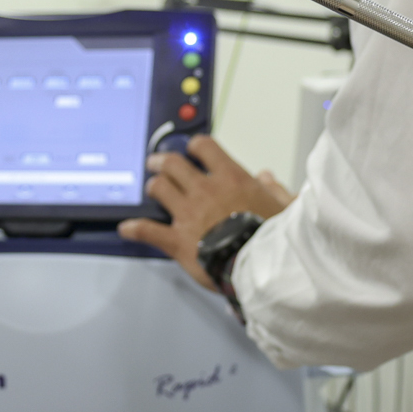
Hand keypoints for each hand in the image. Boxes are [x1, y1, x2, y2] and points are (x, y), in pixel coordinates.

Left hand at [118, 135, 294, 287]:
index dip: (195, 145)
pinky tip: (127, 228)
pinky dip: (135, 229)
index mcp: (231, 179)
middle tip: (157, 162)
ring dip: (153, 186)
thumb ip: (274, 189)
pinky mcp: (177, 240)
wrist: (260, 266)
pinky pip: (148, 230)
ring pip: (159, 188)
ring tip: (151, 187)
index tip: (193, 148)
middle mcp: (205, 191)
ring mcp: (188, 214)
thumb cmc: (274, 238)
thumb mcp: (285, 207)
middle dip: (162, 161)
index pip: (205, 147)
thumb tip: (267, 178)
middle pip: (173, 164)